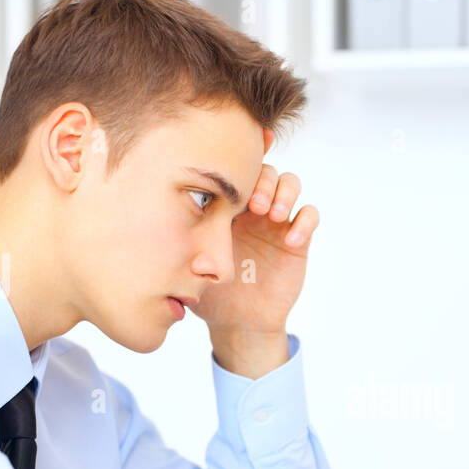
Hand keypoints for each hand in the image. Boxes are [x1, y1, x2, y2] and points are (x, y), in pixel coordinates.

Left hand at [192, 130, 320, 377]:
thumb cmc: (210, 292)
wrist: (237, 322)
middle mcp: (253, 207)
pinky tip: (292, 238)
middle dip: (262, 179)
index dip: (240, 153)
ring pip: (291, 183)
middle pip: (266, 168)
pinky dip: (304, 221)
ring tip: (272, 214)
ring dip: (284, 192)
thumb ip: (180, 239)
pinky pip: (309, 216)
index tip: (239, 146)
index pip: (236, 169)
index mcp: (227, 205)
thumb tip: (158, 216)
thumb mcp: (190, 262)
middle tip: (254, 204)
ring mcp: (276, 222)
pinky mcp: (296, 240)